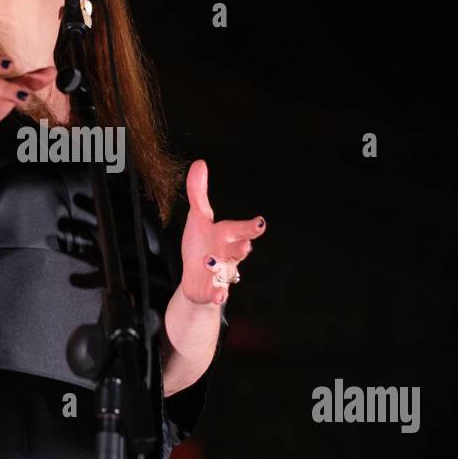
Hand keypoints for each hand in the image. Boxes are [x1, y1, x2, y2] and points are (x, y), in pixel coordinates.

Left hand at [179, 159, 265, 305]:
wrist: (196, 280)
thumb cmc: (201, 246)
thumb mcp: (198, 218)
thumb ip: (199, 193)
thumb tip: (200, 163)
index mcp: (225, 236)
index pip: (238, 230)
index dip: (248, 227)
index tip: (261, 223)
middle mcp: (226, 256)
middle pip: (236, 251)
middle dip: (241, 247)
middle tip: (246, 246)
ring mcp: (219, 274)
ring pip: (225, 272)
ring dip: (221, 268)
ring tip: (213, 262)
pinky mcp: (209, 291)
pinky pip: (215, 294)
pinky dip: (217, 294)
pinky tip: (219, 295)